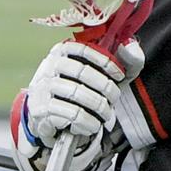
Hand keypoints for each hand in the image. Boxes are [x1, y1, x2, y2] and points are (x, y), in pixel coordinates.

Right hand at [11, 39, 139, 170]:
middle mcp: (49, 66)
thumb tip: (129, 45)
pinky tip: (91, 125)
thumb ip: (123, 61)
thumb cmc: (81, 95)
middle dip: (105, 88)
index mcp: (62, 52)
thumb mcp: (104, 76)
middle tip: (113, 100)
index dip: (105, 61)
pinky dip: (88, 122)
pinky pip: (71, 114)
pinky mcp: (41, 109)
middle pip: (82, 71)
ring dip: (99, 107)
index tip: (119, 75)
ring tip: (105, 115)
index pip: (83, 49)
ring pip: (77, 93)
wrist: (51, 121)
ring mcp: (42, 87)